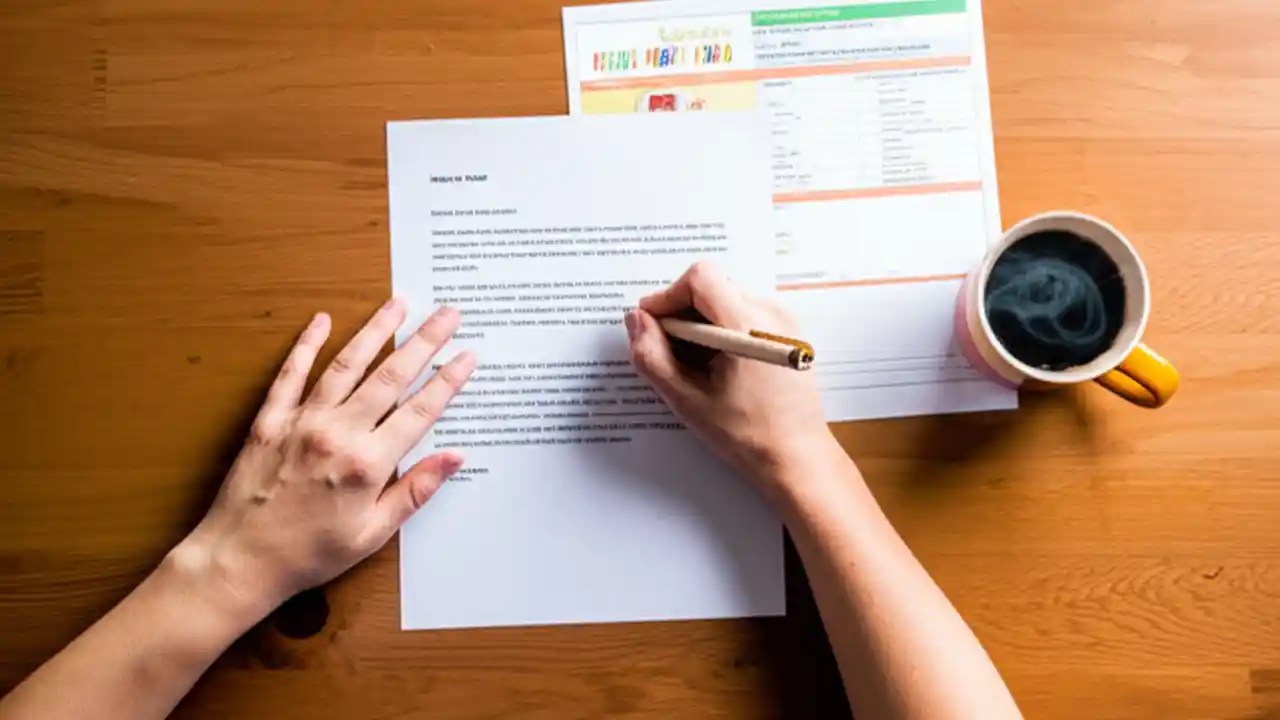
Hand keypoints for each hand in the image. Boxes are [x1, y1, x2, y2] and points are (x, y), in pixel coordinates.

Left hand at [170, 299, 475, 616]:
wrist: (238, 561)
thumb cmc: (308, 555)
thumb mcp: (373, 533)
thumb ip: (415, 491)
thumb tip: (454, 458)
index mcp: (368, 464)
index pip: (420, 412)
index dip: (447, 381)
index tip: (467, 356)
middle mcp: (337, 433)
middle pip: (391, 377)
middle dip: (425, 342)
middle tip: (447, 314)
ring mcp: (302, 422)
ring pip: (347, 365)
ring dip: (376, 331)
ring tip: (399, 304)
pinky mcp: (270, 420)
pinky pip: (292, 373)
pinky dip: (307, 344)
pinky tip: (322, 320)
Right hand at [625, 263, 833, 498]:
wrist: (797, 457)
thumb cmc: (748, 435)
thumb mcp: (688, 400)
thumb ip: (653, 356)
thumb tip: (636, 321)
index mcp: (749, 325)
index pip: (700, 278)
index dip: (667, 296)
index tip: (652, 323)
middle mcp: (772, 313)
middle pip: (712, 286)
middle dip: (682, 312)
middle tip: (668, 351)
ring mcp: (783, 321)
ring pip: (725, 299)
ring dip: (700, 323)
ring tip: (693, 365)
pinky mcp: (786, 333)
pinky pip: (744, 314)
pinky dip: (720, 330)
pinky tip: (715, 366)